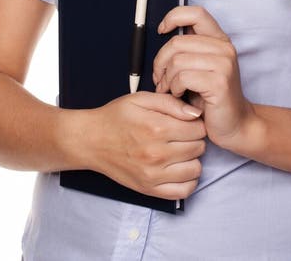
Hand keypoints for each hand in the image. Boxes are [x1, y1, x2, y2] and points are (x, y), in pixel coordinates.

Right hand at [80, 91, 206, 200]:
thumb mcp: (141, 99)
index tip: (189, 121)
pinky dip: (188, 181)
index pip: (198, 129)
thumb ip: (171, 103)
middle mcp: (157, 154)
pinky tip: (180, 168)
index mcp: (157, 128)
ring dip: (193, 159)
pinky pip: (182, 192)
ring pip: (195, 170)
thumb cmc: (116, 117)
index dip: (196, 122)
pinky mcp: (148, 189)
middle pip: (198, 148)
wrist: (91, 140)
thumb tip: (196, 112)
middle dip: (195, 139)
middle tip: (183, 134)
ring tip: (181, 150)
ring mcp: (153, 175)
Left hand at [152, 5, 254, 151]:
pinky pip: (182, 77)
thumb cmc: (212, 98)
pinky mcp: (219, 82)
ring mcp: (224, 64)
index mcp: (219, 39)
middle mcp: (224, 48)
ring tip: (169, 89)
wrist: (235, 125)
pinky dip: (174, 88)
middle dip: (161, 62)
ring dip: (166, 79)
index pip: (196, 13)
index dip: (174, 17)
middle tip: (160, 78)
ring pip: (177, 60)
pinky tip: (179, 95)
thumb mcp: (201, 67)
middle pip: (177, 42)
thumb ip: (189, 49)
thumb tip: (164, 34)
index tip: (162, 30)